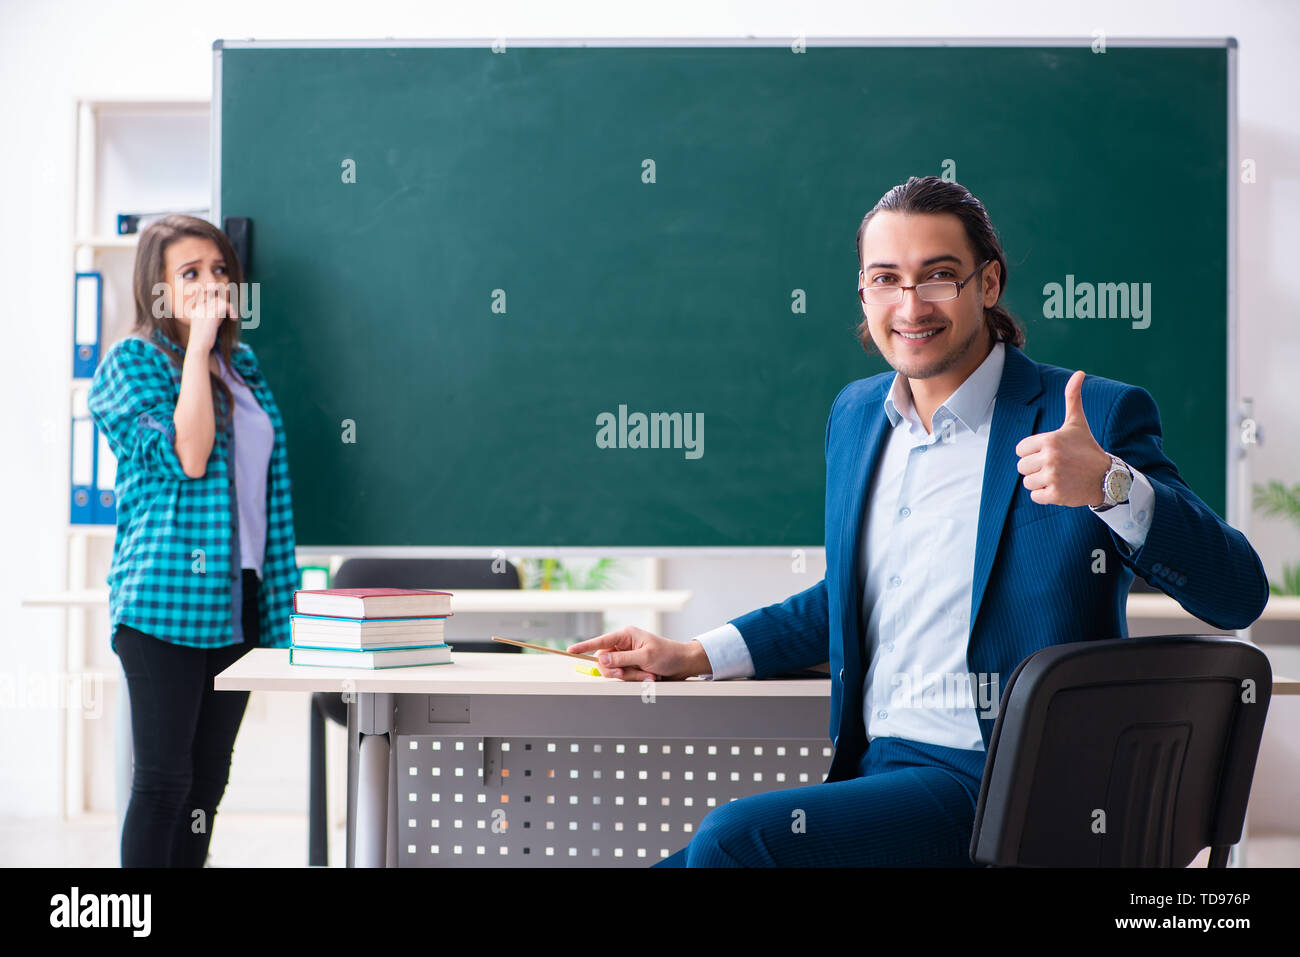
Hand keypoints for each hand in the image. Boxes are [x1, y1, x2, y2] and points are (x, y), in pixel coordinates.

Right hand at [181, 282, 232, 352]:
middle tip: (230, 289)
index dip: (210, 289)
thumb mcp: (210, 322)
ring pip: (220, 299)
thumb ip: (216, 312)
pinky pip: (225, 305)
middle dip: (220, 289)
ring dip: (229, 307)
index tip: (223, 289)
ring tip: (233, 317)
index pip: (202, 292)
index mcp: (196, 307)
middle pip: (210, 290)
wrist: (199, 346)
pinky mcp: (210, 313)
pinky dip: (232, 311)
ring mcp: (203, 309)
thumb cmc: (205, 338)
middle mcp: (198, 306)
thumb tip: (226, 306)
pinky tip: (234, 319)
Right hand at [566, 626, 706, 680]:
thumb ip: (622, 659)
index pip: (600, 641)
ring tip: (649, 674)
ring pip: (615, 672)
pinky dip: (637, 679)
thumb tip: (602, 660)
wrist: (683, 664)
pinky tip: (650, 676)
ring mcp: (627, 658)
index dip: (584, 647)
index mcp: (626, 635)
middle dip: (618, 671)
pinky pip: (625, 678)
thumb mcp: (645, 656)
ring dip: (632, 676)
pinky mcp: (632, 668)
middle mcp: (624, 645)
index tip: (570, 651)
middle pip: (605, 662)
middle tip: (628, 674)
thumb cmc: (667, 654)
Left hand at [1014, 370, 1110, 507]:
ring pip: (1027, 483)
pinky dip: (1045, 495)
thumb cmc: (1087, 449)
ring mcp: (1053, 477)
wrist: (1107, 477)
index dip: (1032, 452)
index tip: (1050, 452)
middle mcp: (1050, 458)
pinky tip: (1060, 488)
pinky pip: (1035, 496)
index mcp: (1049, 440)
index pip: (1020, 450)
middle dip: (1035, 468)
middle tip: (1055, 466)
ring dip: (1040, 482)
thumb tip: (1079, 373)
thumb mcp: (1077, 423)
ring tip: (1058, 477)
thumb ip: (1072, 398)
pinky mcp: (1056, 494)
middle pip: (1022, 467)